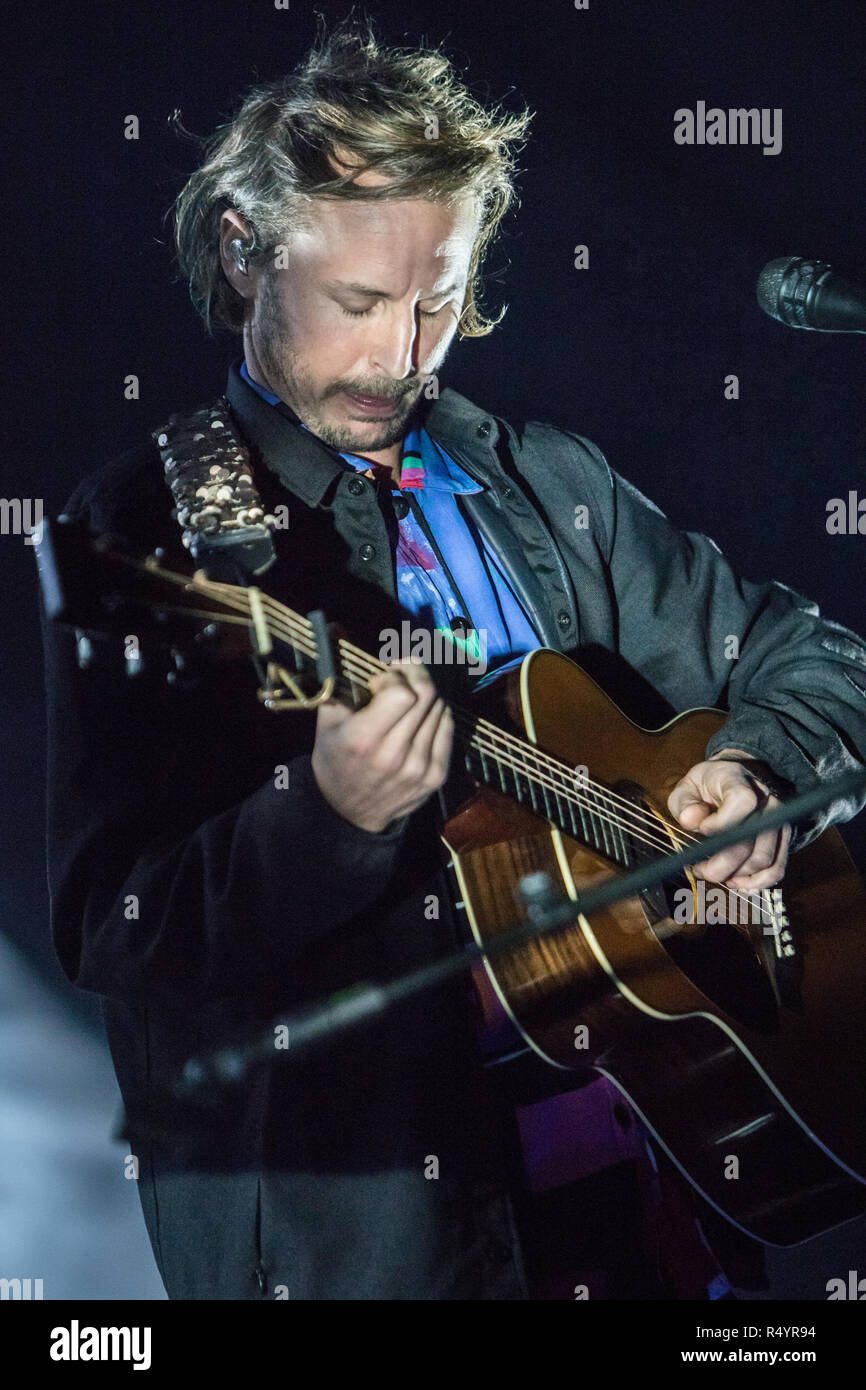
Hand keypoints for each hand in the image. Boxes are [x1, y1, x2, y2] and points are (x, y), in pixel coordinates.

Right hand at [311, 658, 453, 832]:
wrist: (351, 812)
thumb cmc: (336, 762)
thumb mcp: (325, 727)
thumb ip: (338, 689)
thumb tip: (350, 650)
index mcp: (364, 740)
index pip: (402, 694)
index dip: (394, 677)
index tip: (379, 681)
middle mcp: (396, 754)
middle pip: (426, 695)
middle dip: (415, 673)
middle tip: (402, 671)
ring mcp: (421, 766)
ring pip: (440, 708)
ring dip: (425, 693)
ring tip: (408, 695)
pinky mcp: (437, 775)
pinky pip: (447, 727)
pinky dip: (436, 712)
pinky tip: (420, 714)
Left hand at [666, 749, 791, 889]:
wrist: (731, 784)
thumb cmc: (704, 789)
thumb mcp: (686, 789)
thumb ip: (685, 804)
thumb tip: (691, 820)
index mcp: (738, 780)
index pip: (743, 801)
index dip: (723, 823)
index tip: (703, 831)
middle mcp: (765, 800)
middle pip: (750, 840)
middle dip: (720, 863)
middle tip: (698, 869)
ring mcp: (778, 820)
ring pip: (762, 860)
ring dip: (735, 874)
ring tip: (713, 874)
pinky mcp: (783, 839)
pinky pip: (776, 869)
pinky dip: (755, 883)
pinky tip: (735, 882)